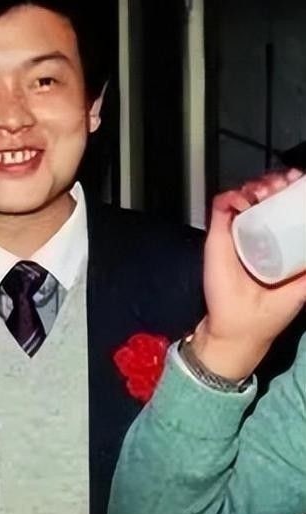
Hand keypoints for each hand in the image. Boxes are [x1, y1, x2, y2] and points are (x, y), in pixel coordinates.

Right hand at [195, 168, 305, 379]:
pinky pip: (220, 208)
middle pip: (264, 198)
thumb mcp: (301, 291)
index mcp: (276, 243)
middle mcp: (255, 234)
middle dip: (275, 183)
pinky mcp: (216, 238)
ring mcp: (234, 234)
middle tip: (284, 183)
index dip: (291, 192)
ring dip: (256, 186)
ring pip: (244, 197)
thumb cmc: (265, 314)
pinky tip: (243, 198)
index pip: (284, 208)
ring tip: (267, 190)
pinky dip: (230, 197)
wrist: (233, 330)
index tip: (297, 183)